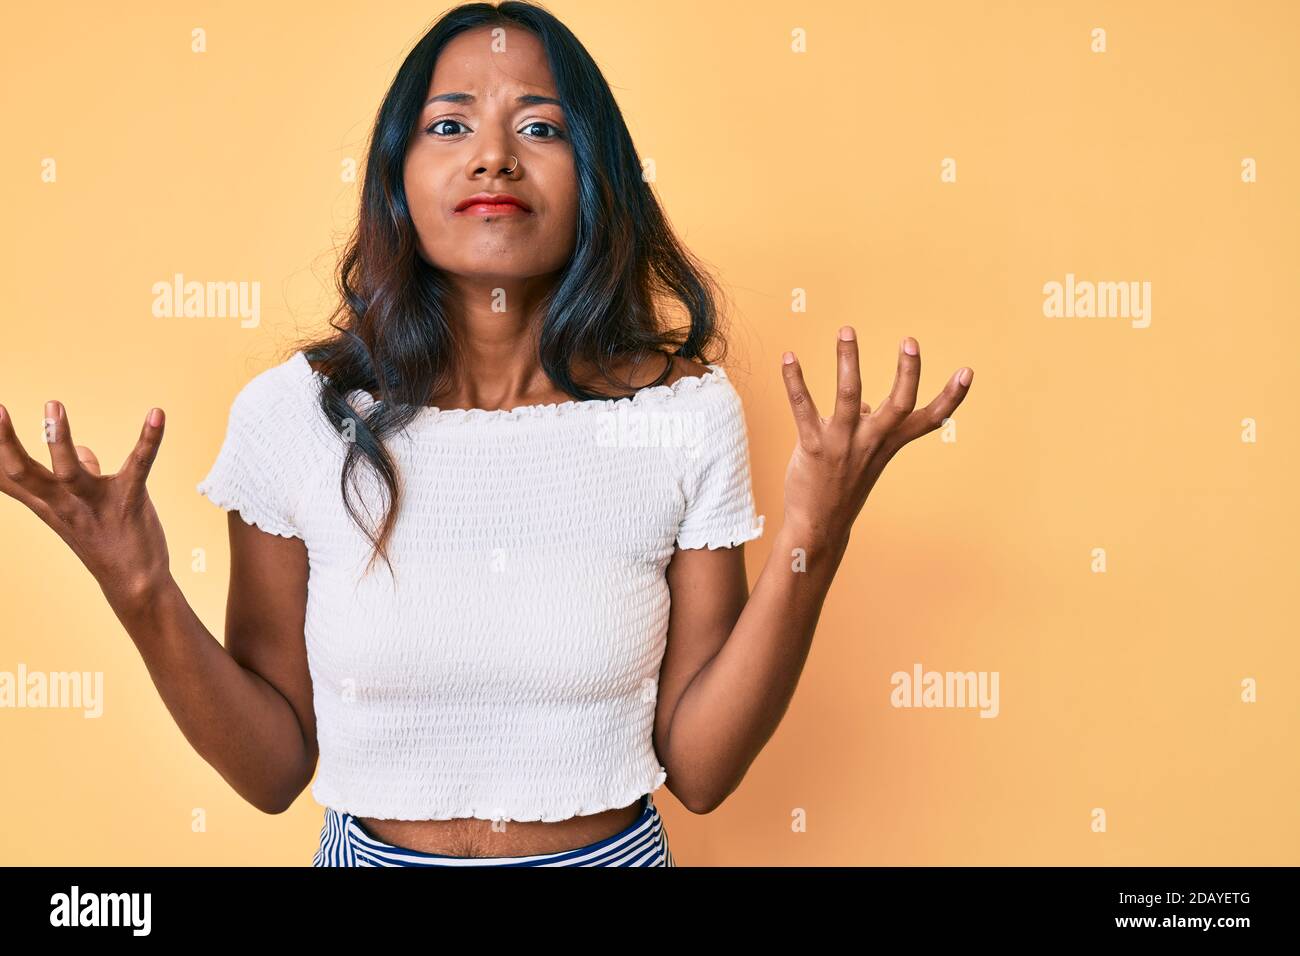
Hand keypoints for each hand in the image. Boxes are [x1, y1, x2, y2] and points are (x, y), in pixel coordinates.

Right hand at [0, 400, 170, 610]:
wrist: (135, 584)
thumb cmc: (107, 540)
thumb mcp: (83, 507)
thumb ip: (79, 474)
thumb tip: (81, 450)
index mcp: (49, 503)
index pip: (7, 478)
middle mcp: (63, 504)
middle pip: (23, 473)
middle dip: (5, 442)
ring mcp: (95, 504)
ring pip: (69, 471)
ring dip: (59, 438)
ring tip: (52, 405)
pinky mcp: (130, 500)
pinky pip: (139, 465)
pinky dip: (149, 438)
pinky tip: (157, 413)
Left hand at [780, 328, 972, 542]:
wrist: (818, 527)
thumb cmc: (842, 486)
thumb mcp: (865, 456)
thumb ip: (870, 426)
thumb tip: (866, 403)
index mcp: (889, 443)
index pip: (929, 419)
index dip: (951, 398)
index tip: (967, 372)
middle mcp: (872, 442)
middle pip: (899, 404)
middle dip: (907, 372)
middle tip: (910, 340)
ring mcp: (843, 445)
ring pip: (850, 396)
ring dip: (848, 360)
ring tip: (846, 330)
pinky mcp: (813, 447)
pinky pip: (803, 407)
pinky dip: (795, 380)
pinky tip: (788, 356)